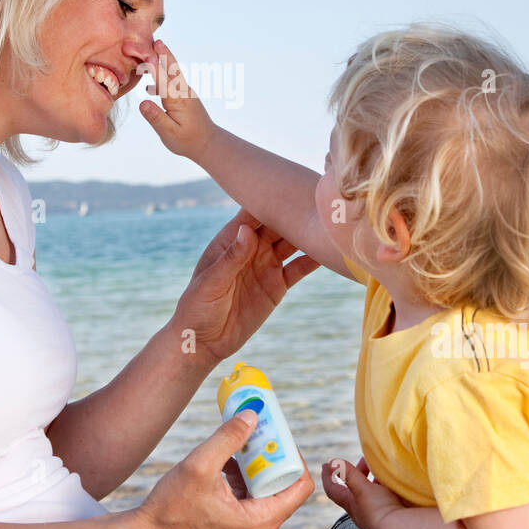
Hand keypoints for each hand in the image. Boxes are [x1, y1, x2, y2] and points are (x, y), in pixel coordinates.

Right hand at [136, 410, 313, 528]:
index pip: (299, 486)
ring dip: (254, 468)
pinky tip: (224, 464)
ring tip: (236, 447)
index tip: (276, 436)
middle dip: (270, 458)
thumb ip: (228, 438)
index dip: (292, 456)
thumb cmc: (170, 509)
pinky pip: (250, 503)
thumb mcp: (199, 465)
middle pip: (282, 488)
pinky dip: (242, 482)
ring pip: (265, 494)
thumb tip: (252, 416)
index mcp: (261, 523)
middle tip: (256, 434)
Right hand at [139, 40, 216, 162]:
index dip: (154, 67)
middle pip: (171, 69)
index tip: (146, 54)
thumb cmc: (188, 141)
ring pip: (172, 73)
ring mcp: (184, 93)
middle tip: (155, 40)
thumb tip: (142, 103)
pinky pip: (172, 82)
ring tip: (153, 50)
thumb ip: (156, 118)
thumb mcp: (169, 133)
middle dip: (162, 54)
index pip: (163, 80)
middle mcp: (182, 92)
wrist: (208, 143)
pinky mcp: (184, 97)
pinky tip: (150, 85)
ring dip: (163, 61)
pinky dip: (162, 76)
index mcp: (177, 100)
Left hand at [171, 208, 318, 364]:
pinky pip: (299, 268)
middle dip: (295, 213)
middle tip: (320, 201)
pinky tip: (331, 251)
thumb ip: (232, 258)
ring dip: (308, 233)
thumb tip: (247, 231)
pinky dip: (314, 260)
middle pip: (277, 224)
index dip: (271, 199)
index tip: (290, 187)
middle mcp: (251, 248)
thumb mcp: (212, 282)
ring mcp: (266, 265)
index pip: (254, 212)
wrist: (204, 341)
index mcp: (231, 240)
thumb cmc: (197, 307)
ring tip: (330, 222)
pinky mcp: (277, 285)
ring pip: (292, 243)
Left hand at [321, 455, 411, 528]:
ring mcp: (375, 512)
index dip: (327, 476)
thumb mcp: (362, 488)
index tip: (326, 464)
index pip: (332, 489)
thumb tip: (331, 462)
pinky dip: (385, 485)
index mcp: (350, 503)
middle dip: (356, 471)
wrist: (402, 528)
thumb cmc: (379, 510)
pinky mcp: (389, 513)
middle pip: (354, 487)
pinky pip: (383, 495)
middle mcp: (360, 509)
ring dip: (372, 478)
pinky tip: (392, 480)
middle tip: (365, 459)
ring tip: (381, 467)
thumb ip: (348, 474)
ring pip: (370, 491)